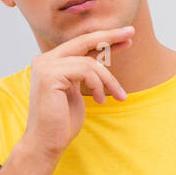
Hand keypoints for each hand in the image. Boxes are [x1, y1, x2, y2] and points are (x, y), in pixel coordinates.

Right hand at [21, 25, 133, 161]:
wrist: (47, 143)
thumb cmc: (63, 122)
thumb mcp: (78, 90)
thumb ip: (84, 73)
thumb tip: (102, 57)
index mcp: (50, 62)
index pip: (80, 45)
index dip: (104, 39)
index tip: (126, 36)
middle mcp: (44, 60)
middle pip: (82, 41)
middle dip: (109, 36)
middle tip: (131, 32)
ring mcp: (45, 66)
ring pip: (89, 62)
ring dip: (108, 80)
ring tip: (118, 95)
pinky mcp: (50, 75)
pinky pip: (85, 70)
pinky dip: (98, 84)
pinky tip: (99, 100)